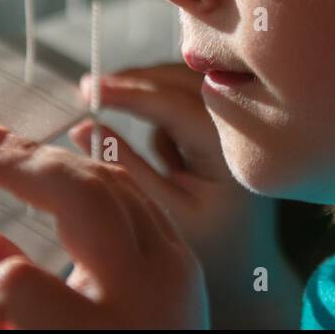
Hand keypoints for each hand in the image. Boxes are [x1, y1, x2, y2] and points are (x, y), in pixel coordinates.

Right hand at [0, 122, 208, 328]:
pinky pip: (136, 199)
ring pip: (117, 189)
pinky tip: (55, 164)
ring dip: (56, 159)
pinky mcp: (185, 261)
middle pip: (89, 207)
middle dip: (27, 165)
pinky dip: (91, 176)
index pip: (23, 290)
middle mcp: (152, 299)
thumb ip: (4, 314)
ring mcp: (177, 274)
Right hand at [71, 65, 268, 255]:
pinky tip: (172, 159)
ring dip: (151, 95)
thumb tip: (83, 127)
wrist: (251, 254)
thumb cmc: (210, 239)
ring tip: (146, 152)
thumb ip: (125, 166)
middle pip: (182, 78)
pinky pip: (190, 97)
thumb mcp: (163, 208)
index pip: (174, 106)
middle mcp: (241, 125)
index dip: (128, 93)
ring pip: (184, 81)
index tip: (88, 88)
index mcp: (228, 150)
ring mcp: (239, 118)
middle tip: (90, 91)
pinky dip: (167, 112)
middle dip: (135, 81)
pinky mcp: (230, 118)